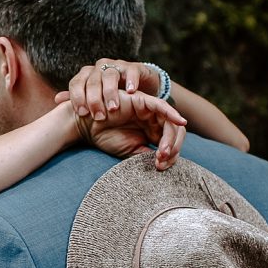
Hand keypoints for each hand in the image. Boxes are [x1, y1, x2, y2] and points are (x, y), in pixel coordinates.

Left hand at [57, 59, 158, 120]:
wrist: (137, 87)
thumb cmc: (111, 95)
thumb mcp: (94, 98)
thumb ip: (77, 99)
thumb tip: (57, 100)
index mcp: (87, 75)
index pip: (76, 83)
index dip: (77, 97)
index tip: (82, 113)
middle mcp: (99, 68)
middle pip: (92, 81)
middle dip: (94, 100)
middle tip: (99, 116)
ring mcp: (116, 66)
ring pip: (110, 75)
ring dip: (110, 92)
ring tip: (113, 108)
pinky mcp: (134, 67)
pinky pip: (131, 71)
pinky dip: (130, 81)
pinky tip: (130, 92)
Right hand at [68, 91, 185, 170]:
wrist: (86, 125)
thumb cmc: (105, 137)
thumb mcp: (130, 151)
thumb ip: (146, 154)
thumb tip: (163, 163)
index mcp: (151, 132)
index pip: (171, 143)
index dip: (170, 156)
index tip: (160, 167)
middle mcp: (153, 121)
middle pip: (175, 133)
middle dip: (172, 148)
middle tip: (161, 160)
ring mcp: (149, 110)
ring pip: (170, 123)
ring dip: (170, 138)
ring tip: (162, 151)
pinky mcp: (142, 100)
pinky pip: (161, 105)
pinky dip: (172, 113)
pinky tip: (180, 121)